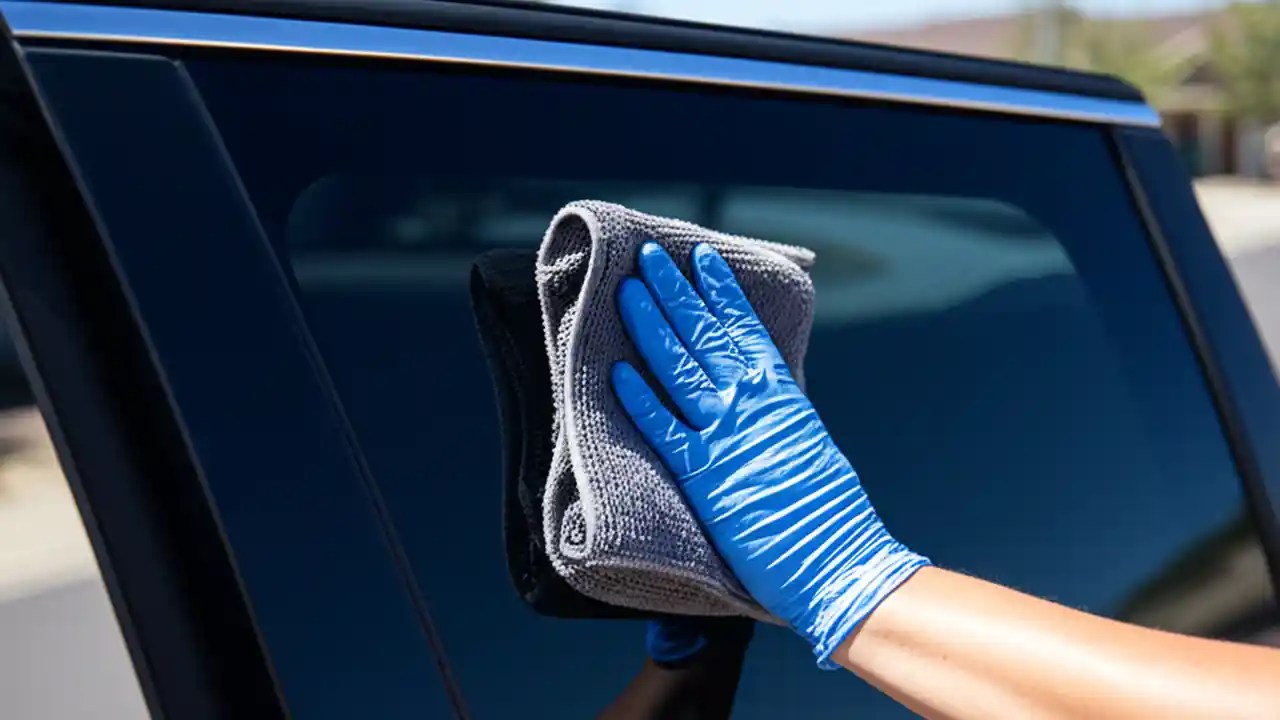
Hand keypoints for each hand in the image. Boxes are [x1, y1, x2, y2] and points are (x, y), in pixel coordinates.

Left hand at [612, 242, 928, 666]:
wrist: (840, 560)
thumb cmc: (828, 513)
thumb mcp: (807, 443)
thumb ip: (777, 414)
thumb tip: (759, 395)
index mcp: (780, 395)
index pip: (744, 328)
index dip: (718, 291)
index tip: (699, 259)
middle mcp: (751, 404)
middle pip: (705, 334)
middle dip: (674, 290)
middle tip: (648, 255)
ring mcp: (726, 435)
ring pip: (680, 366)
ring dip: (651, 324)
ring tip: (628, 289)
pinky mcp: (705, 476)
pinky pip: (664, 428)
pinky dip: (640, 398)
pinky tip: (616, 370)